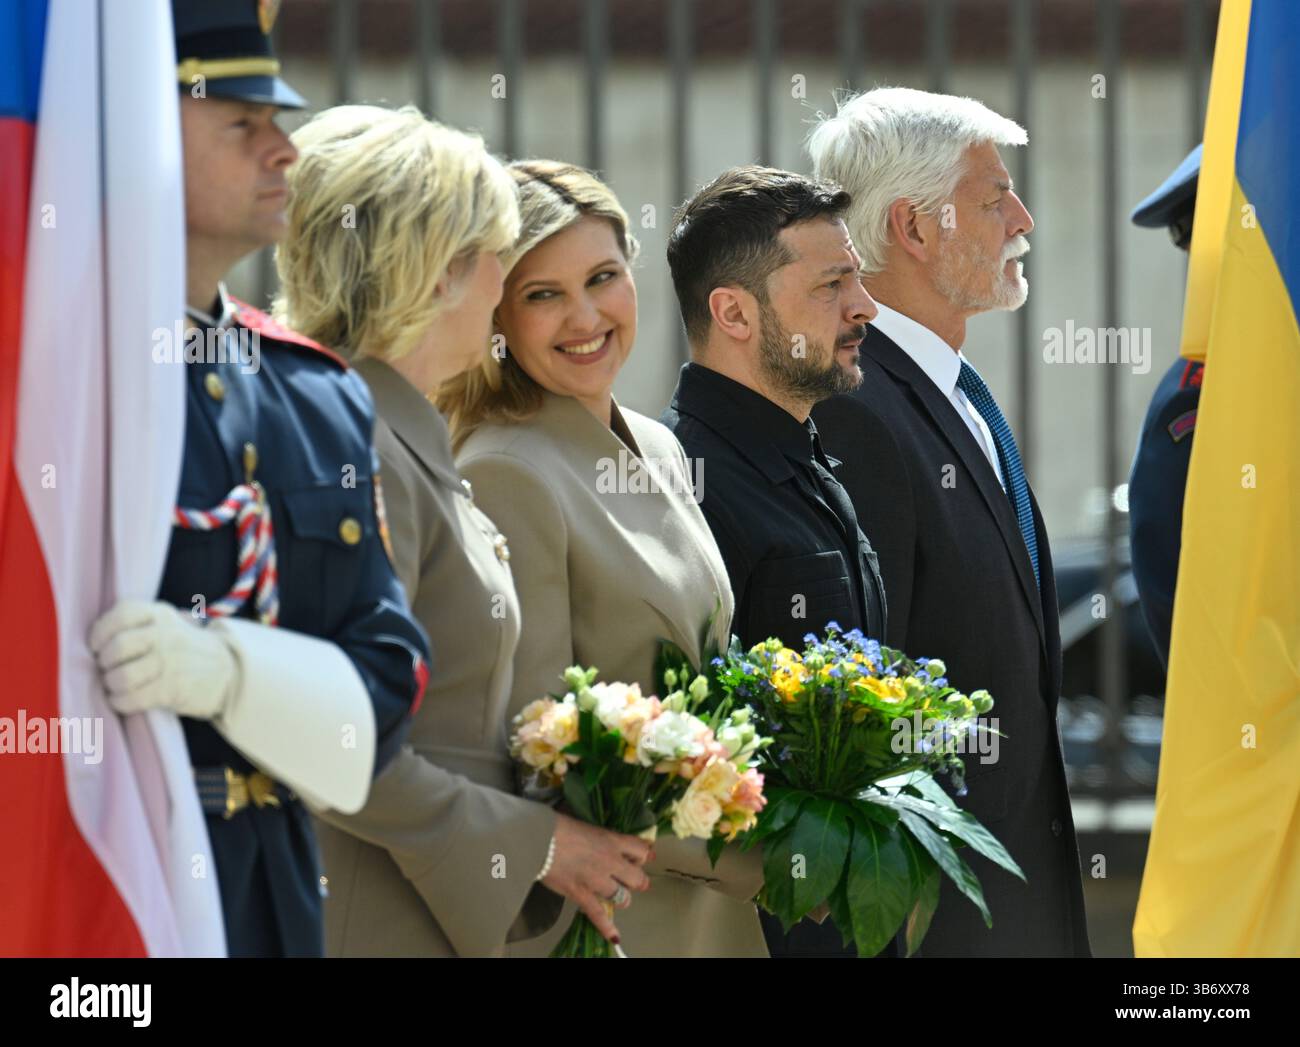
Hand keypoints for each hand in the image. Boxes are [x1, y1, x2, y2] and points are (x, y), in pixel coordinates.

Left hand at [88, 600, 238, 718]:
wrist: (228, 672)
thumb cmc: (186, 650)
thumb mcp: (169, 624)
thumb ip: (138, 625)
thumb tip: (94, 645)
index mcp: (160, 614)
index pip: (121, 615)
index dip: (100, 633)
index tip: (96, 647)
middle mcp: (166, 634)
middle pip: (117, 648)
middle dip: (104, 664)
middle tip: (107, 670)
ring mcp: (171, 662)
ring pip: (121, 676)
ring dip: (111, 685)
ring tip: (116, 686)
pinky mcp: (173, 688)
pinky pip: (132, 698)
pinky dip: (120, 702)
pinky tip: (124, 700)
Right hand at [542, 813, 653, 944]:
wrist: (538, 838)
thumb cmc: (558, 826)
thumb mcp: (586, 826)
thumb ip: (600, 837)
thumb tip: (602, 843)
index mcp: (612, 841)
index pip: (641, 850)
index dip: (644, 856)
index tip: (643, 858)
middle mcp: (610, 862)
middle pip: (637, 878)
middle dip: (637, 881)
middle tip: (633, 881)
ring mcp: (597, 880)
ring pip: (622, 896)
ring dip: (622, 898)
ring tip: (619, 898)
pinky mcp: (581, 895)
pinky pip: (598, 914)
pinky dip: (607, 927)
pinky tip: (615, 937)